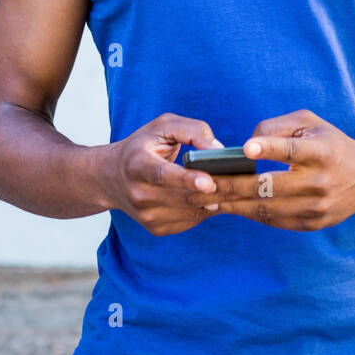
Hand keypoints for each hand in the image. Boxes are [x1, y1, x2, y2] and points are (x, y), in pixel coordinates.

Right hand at [101, 113, 231, 235]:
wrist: (111, 177)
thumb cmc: (143, 145)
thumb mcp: (163, 126)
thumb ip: (192, 130)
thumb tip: (218, 151)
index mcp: (137, 164)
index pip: (162, 175)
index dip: (187, 179)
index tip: (210, 180)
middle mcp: (138, 194)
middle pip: (183, 197)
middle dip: (216, 191)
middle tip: (243, 183)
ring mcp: (146, 215)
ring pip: (191, 212)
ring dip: (217, 201)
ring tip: (235, 187)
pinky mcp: (155, 228)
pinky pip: (191, 221)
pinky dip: (207, 209)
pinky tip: (214, 196)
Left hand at [210, 109, 354, 230]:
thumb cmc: (331, 143)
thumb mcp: (310, 122)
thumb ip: (276, 126)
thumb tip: (245, 147)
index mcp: (322, 151)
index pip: (293, 150)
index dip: (270, 148)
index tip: (246, 148)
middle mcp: (320, 182)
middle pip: (269, 186)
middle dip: (232, 185)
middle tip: (203, 182)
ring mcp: (316, 207)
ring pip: (266, 208)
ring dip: (233, 204)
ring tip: (207, 198)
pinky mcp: (312, 224)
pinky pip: (273, 220)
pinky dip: (249, 212)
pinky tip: (229, 206)